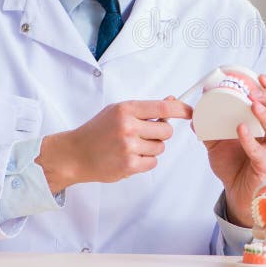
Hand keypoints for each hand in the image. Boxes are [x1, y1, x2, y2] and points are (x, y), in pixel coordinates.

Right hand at [35, 98, 190, 193]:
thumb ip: (144, 109)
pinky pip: (153, 162)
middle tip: (145, 134)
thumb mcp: (117, 111)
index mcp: (126, 109)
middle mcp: (128, 126)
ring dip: (152, 148)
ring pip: (160, 147)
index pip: (163, 107)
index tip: (190, 112)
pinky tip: (130, 157)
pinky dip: (145, 161)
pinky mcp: (128, 165)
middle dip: (160, 133)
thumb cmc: (97, 131)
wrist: (74, 154)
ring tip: (132, 146)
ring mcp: (128, 147)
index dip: (181, 109)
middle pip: (167, 130)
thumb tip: (171, 101)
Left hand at [204, 74, 265, 226]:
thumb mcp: (217, 141)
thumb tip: (193, 113)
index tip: (259, 77)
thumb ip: (208, 127)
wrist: (236, 193)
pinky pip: (260, 151)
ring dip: (265, 114)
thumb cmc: (233, 165)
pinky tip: (240, 129)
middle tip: (256, 90)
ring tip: (252, 103)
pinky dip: (250, 139)